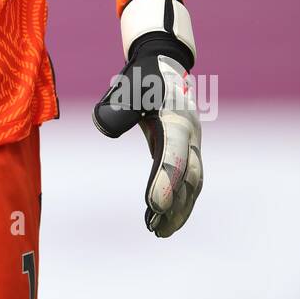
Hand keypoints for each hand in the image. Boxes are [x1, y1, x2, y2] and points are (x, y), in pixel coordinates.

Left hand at [93, 0, 202, 237]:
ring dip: (179, 209)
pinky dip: (176, 201)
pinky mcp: (183, 151)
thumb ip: (118, 107)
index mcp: (177, 116)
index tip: (154, 205)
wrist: (161, 66)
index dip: (167, 180)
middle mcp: (190, 133)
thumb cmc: (141, 76)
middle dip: (176, 204)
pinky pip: (185, 180)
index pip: (175, 154)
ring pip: (192, 183)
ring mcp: (191, 144)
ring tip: (159, 233)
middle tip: (158, 229)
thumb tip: (107, 128)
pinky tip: (159, 220)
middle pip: (191, 176)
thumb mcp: (128, 86)